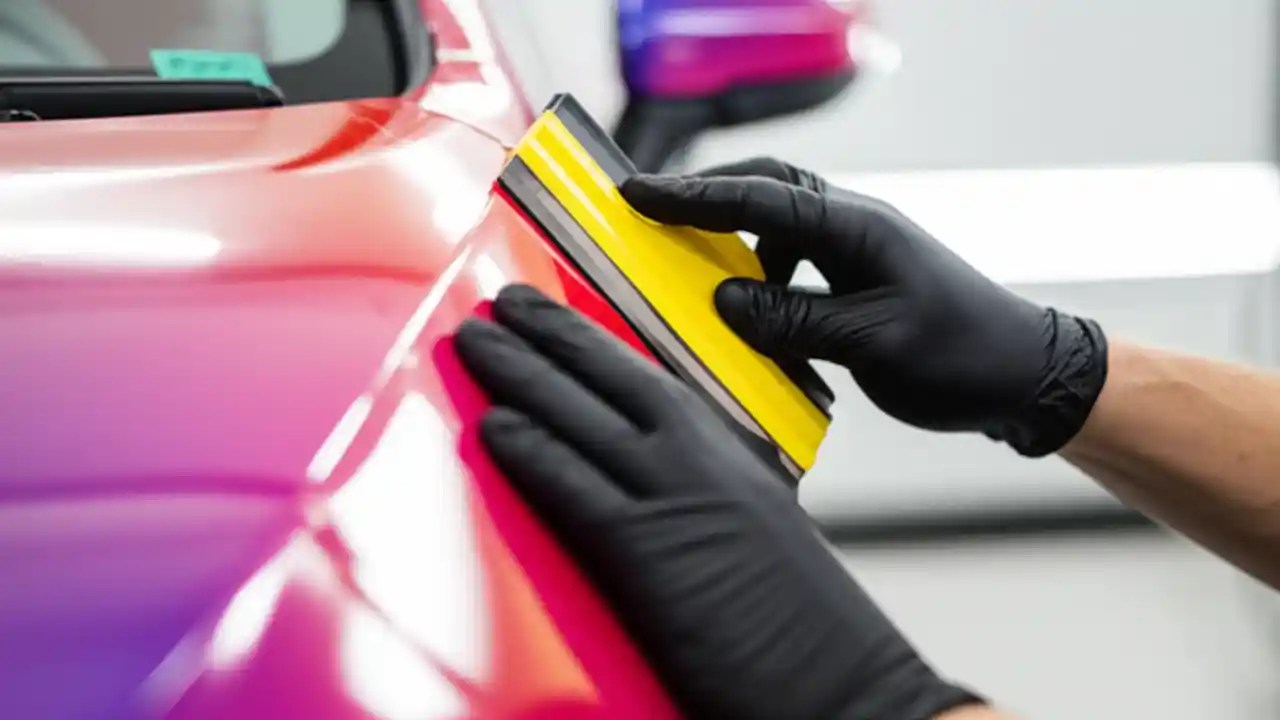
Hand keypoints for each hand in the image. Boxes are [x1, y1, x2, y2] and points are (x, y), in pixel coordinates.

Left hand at [454, 285, 980, 719]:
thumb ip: (712, 500)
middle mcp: (708, 462)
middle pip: (613, 379)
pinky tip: (496, 424)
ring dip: (523, 374)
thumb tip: (654, 489)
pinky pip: (574, 485)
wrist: (849, 684)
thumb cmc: (806, 627)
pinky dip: (532, 450)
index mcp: (738, 456)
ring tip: (477, 340)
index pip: (654, 380)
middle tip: (503, 302)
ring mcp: (677, 498)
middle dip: (552, 334)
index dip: (598, 344)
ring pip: (584, 416)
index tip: (559, 318)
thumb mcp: (763, 538)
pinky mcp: (647, 551)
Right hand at [622, 159, 1108, 456]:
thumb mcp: (872, 342)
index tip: (636, 194)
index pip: (761, 198)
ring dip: (733, 241)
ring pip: (777, 226)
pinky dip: (761, 281)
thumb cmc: (961, 355)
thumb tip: (725, 300)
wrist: (1022, 375)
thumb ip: (794, 319)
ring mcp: (857, 251)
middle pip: (767, 188)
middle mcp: (854, 227)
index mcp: (858, 228)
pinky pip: (794, 265)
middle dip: (706, 197)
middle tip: (650, 210)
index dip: (693, 197)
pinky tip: (750, 313)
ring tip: (693, 271)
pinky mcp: (857, 280)